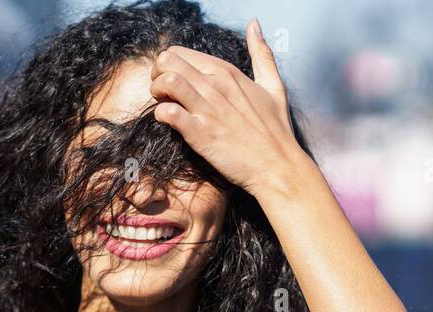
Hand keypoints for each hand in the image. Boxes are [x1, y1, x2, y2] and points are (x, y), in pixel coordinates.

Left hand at [149, 19, 306, 198]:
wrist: (277, 166)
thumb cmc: (276, 130)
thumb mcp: (274, 85)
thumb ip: (262, 53)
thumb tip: (255, 24)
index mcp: (228, 72)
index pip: (181, 53)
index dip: (169, 66)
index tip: (174, 83)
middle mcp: (216, 86)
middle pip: (168, 61)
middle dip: (156, 74)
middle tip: (162, 92)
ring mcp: (208, 109)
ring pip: (167, 81)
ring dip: (156, 92)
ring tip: (163, 104)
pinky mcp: (200, 134)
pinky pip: (169, 113)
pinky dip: (161, 115)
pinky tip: (168, 122)